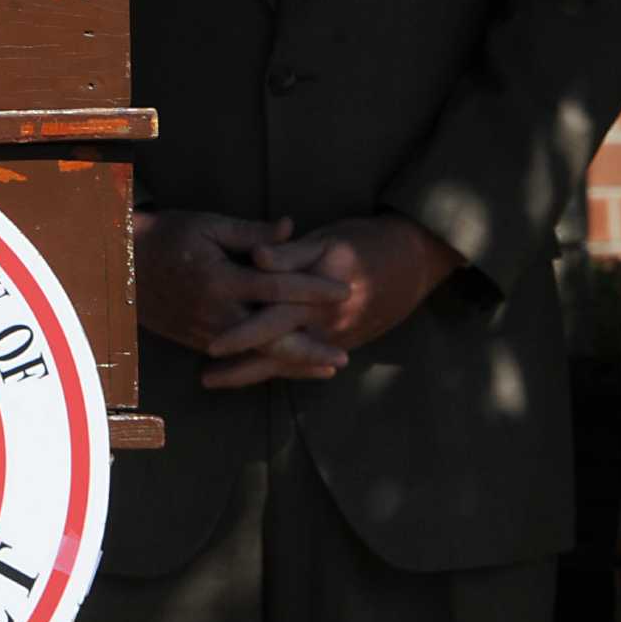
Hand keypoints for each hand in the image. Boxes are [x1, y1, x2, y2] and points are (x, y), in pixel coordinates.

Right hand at [132, 209, 349, 388]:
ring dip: (294, 364)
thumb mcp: (207, 225)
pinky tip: (289, 367)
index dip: (313, 288)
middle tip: (344, 355)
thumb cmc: (166, 237)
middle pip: (272, 338)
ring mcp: (205, 332)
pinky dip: (266, 364)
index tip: (345, 290)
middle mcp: (215, 312)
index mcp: (220, 278)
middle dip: (310, 348)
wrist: (119, 264)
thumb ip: (250, 232)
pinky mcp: (196, 341)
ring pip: (257, 356)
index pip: (277, 287)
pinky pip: (238, 359)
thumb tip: (290, 228)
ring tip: (326, 368)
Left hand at [227, 215, 462, 359]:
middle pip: (276, 352)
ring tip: (217, 380)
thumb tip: (256, 257)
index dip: (240, 334)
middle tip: (204, 378)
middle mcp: (326, 324)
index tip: (209, 347)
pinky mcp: (346, 341)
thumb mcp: (328, 240)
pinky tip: (260, 374)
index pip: (271, 321)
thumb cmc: (365, 243)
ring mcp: (338, 337)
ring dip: (255, 373)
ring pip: (290, 363)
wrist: (416, 259)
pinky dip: (282, 370)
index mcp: (316, 297)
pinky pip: (309, 362)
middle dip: (241, 367)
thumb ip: (290, 253)